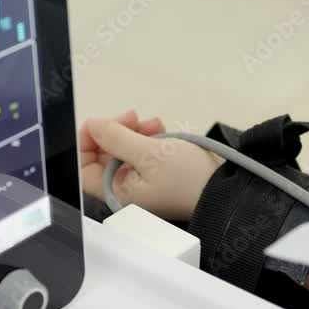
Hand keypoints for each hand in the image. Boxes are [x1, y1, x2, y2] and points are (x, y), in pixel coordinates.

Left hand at [80, 111, 220, 220]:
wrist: (225, 191)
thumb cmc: (188, 179)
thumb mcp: (150, 152)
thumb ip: (117, 137)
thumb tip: (93, 125)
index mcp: (116, 191)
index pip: (83, 165)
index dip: (87, 140)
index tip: (102, 122)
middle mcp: (123, 189)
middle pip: (102, 153)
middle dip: (116, 130)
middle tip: (134, 116)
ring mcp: (139, 182)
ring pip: (121, 149)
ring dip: (133, 130)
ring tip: (154, 123)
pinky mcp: (154, 174)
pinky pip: (139, 152)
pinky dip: (146, 137)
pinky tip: (159, 130)